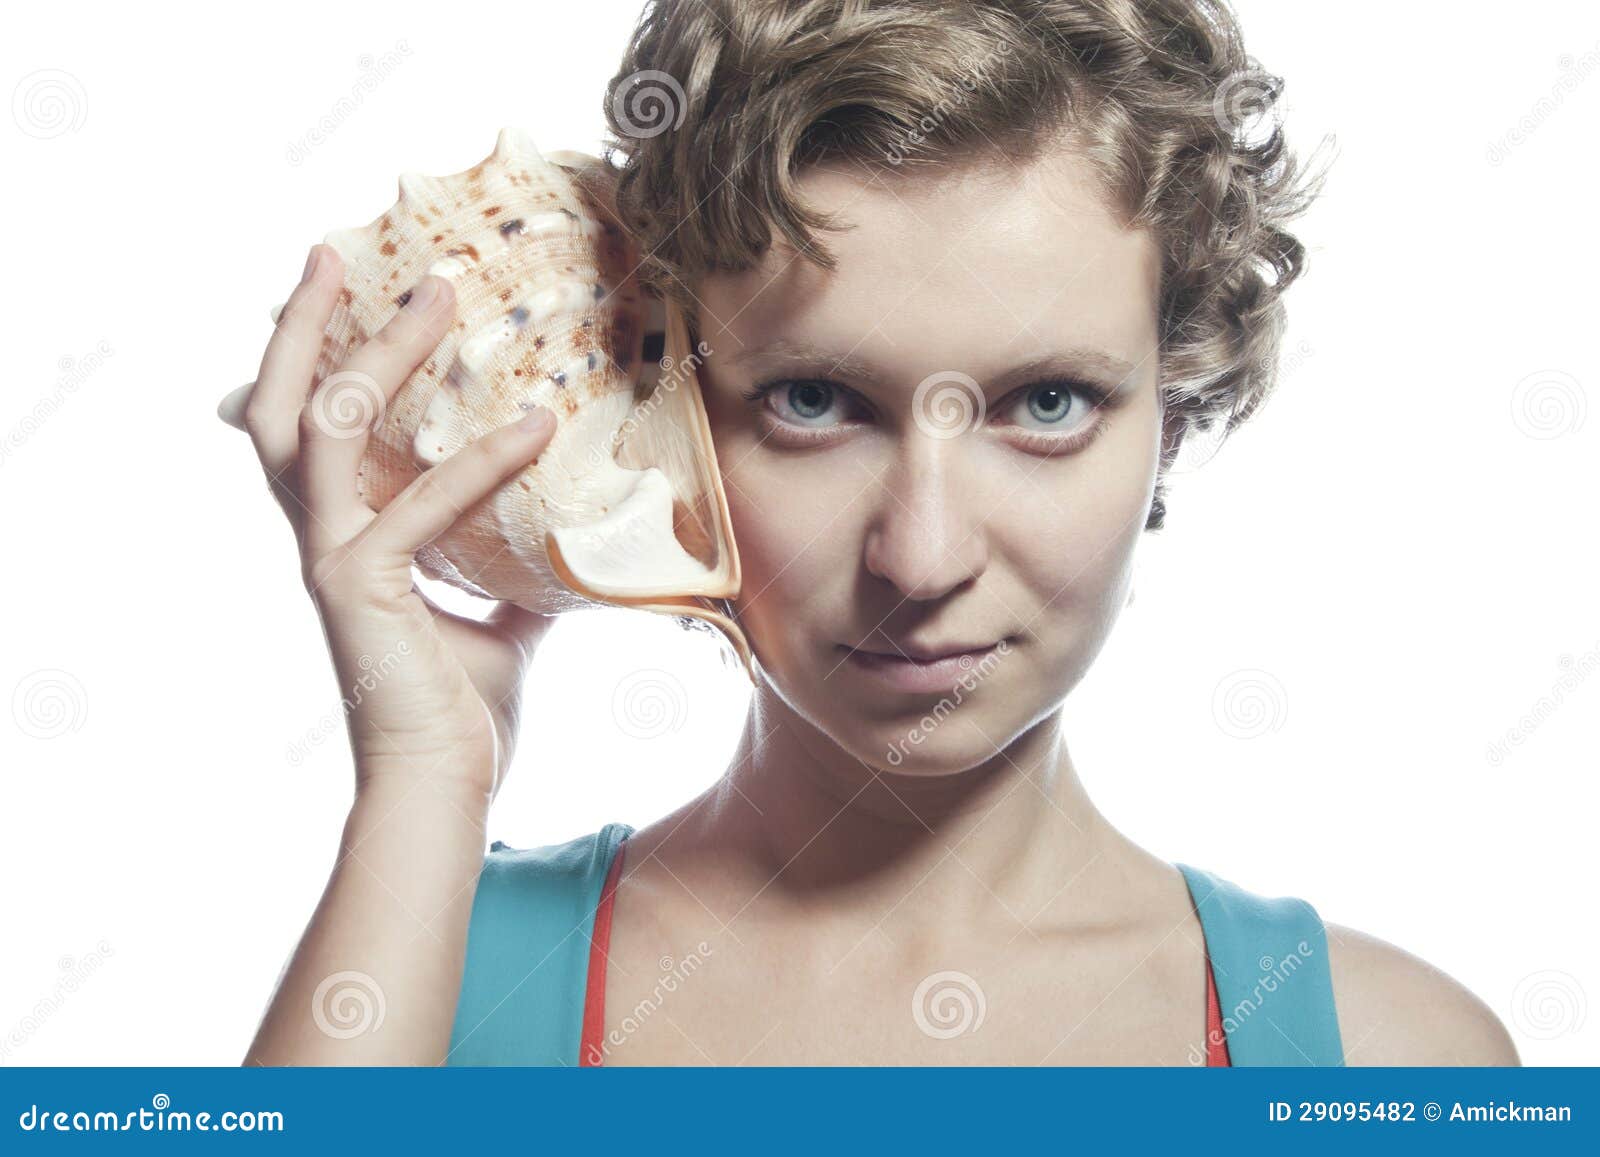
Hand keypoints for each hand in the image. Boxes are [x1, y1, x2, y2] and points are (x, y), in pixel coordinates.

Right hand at [220, 244, 558, 801]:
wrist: (447, 789)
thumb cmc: (464, 711)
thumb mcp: (498, 618)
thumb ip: (510, 570)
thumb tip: (561, 543)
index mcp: (344, 540)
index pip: (310, 431)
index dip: (312, 358)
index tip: (341, 289)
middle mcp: (320, 539)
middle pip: (280, 407)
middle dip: (302, 326)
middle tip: (336, 251)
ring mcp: (331, 560)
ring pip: (324, 428)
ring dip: (375, 352)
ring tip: (434, 290)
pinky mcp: (360, 590)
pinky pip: (420, 504)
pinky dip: (479, 461)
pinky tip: (538, 425)